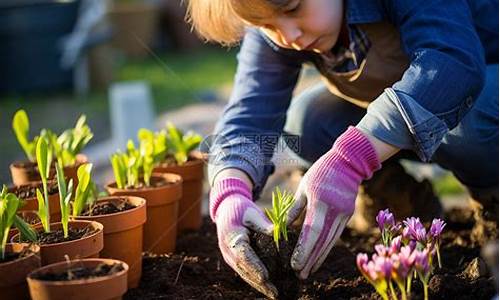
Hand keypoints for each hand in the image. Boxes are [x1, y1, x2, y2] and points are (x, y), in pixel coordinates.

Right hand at [210, 177, 277, 298]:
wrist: (227, 209)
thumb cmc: (241, 209)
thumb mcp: (252, 213)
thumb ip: (263, 224)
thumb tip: (277, 232)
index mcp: (232, 238)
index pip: (244, 256)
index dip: (255, 267)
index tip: (266, 277)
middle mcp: (228, 251)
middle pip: (244, 270)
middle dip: (259, 283)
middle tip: (275, 293)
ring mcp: (229, 257)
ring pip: (244, 274)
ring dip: (258, 285)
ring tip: (273, 294)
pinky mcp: (233, 259)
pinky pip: (244, 271)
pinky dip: (255, 280)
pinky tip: (266, 287)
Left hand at [288, 126, 380, 278]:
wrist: (348, 162)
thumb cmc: (321, 172)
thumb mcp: (304, 187)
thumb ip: (295, 209)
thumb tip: (284, 228)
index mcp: (321, 201)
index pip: (311, 231)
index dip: (303, 249)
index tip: (295, 263)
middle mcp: (334, 210)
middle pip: (322, 241)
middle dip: (310, 260)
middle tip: (300, 275)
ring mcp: (344, 214)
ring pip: (331, 241)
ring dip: (319, 258)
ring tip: (309, 271)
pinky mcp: (348, 215)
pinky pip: (336, 235)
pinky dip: (327, 247)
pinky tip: (319, 256)